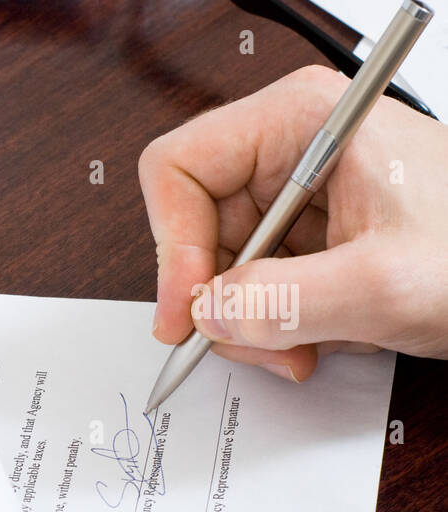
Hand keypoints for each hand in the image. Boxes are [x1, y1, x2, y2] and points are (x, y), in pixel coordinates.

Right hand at [139, 65, 447, 381]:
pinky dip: (278, 326)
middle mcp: (291, 152)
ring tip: (307, 344)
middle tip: (258, 343)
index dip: (173, 245)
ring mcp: (299, 199)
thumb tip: (206, 315)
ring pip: (222, 270)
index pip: (178, 169)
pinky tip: (323, 335)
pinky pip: (257, 288)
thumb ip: (285, 303)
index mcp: (300, 123)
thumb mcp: (384, 285)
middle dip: (222, 299)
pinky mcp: (310, 239)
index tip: (189, 310)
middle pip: (195, 229)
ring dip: (254, 323)